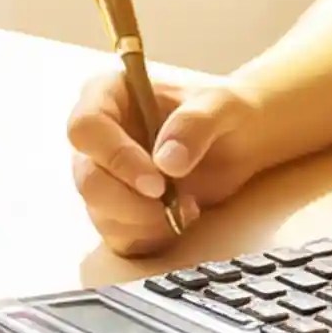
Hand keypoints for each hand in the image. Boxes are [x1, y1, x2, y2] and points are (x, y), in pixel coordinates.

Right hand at [68, 72, 259, 256]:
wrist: (246, 139)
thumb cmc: (228, 111)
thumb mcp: (224, 106)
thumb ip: (195, 124)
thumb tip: (166, 162)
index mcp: (110, 95)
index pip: (86, 128)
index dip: (116, 158)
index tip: (157, 182)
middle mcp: (99, 137)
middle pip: (87, 179)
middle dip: (129, 202)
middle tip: (171, 204)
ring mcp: (107, 176)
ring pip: (100, 212)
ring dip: (144, 222)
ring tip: (188, 207)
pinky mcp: (120, 209)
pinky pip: (118, 235)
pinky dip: (149, 237)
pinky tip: (180, 222)